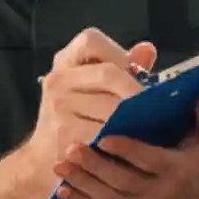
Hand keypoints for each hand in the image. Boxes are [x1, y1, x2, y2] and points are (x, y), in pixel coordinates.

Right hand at [23, 28, 156, 177]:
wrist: (42, 158)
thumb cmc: (74, 117)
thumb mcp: (91, 87)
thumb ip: (122, 67)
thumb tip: (147, 49)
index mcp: (65, 62)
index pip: (91, 41)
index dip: (118, 53)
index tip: (133, 71)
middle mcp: (58, 79)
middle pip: (108, 73)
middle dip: (135, 89)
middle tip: (155, 104)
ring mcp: (58, 106)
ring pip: (110, 106)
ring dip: (134, 116)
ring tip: (149, 123)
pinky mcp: (64, 133)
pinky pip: (104, 132)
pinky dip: (122, 136)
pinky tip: (131, 141)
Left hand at [53, 90, 198, 198]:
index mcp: (178, 170)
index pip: (149, 161)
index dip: (127, 151)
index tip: (103, 137)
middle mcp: (160, 193)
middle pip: (123, 181)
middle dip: (96, 166)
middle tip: (71, 148)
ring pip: (109, 197)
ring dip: (82, 182)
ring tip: (60, 165)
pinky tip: (62, 190)